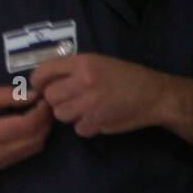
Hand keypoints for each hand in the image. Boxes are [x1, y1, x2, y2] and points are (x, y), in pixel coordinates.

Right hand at [0, 86, 52, 169]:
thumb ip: (8, 96)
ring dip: (42, 130)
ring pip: (36, 147)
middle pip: (38, 138)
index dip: (43, 110)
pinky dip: (34, 138)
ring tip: (39, 114)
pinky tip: (29, 125)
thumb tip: (35, 95)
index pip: (31, 123)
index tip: (45, 97)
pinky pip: (27, 152)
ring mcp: (2, 161)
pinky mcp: (2, 165)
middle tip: (45, 104)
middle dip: (46, 120)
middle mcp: (1, 152)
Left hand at [31, 54, 165, 137]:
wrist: (155, 95)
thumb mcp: (97, 63)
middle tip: (70, 100)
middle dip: (56, 100)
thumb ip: (71, 69)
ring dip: (69, 114)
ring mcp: (90, 102)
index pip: (44, 71)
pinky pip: (77, 129)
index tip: (39, 87)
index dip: (38, 81)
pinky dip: (85, 127)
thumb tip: (43, 81)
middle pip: (50, 96)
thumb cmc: (124, 77)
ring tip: (85, 108)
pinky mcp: (97, 121)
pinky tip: (97, 118)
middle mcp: (84, 81)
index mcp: (82, 63)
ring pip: (60, 114)